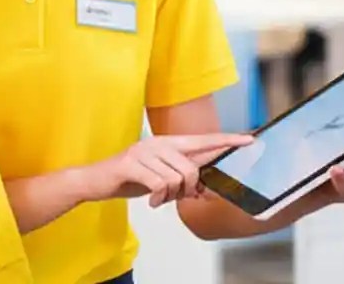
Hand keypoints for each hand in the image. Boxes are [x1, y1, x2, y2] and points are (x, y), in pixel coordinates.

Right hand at [91, 133, 254, 207]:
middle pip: (191, 168)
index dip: (226, 140)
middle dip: (188, 189)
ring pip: (175, 179)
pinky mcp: (130, 164)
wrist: (94, 181)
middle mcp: (157, 143)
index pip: (203, 140)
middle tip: (175, 196)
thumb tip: (203, 188)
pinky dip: (157, 198)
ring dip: (169, 196)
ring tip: (157, 198)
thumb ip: (181, 177)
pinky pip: (158, 184)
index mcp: (167, 143)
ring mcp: (143, 151)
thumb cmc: (129, 178)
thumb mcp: (159, 176)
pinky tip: (150, 202)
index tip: (249, 140)